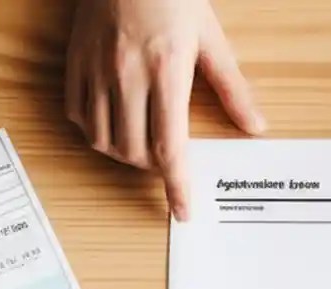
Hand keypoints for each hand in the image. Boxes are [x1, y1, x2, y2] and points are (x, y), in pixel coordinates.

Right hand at [65, 0, 265, 219]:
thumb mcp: (211, 38)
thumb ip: (233, 88)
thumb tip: (255, 126)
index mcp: (165, 71)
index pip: (170, 146)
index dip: (177, 185)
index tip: (182, 209)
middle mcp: (127, 76)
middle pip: (136, 152)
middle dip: (154, 168)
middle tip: (169, 161)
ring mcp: (96, 72)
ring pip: (104, 141)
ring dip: (126, 154)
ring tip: (142, 144)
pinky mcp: (75, 65)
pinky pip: (79, 117)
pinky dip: (98, 132)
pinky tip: (114, 123)